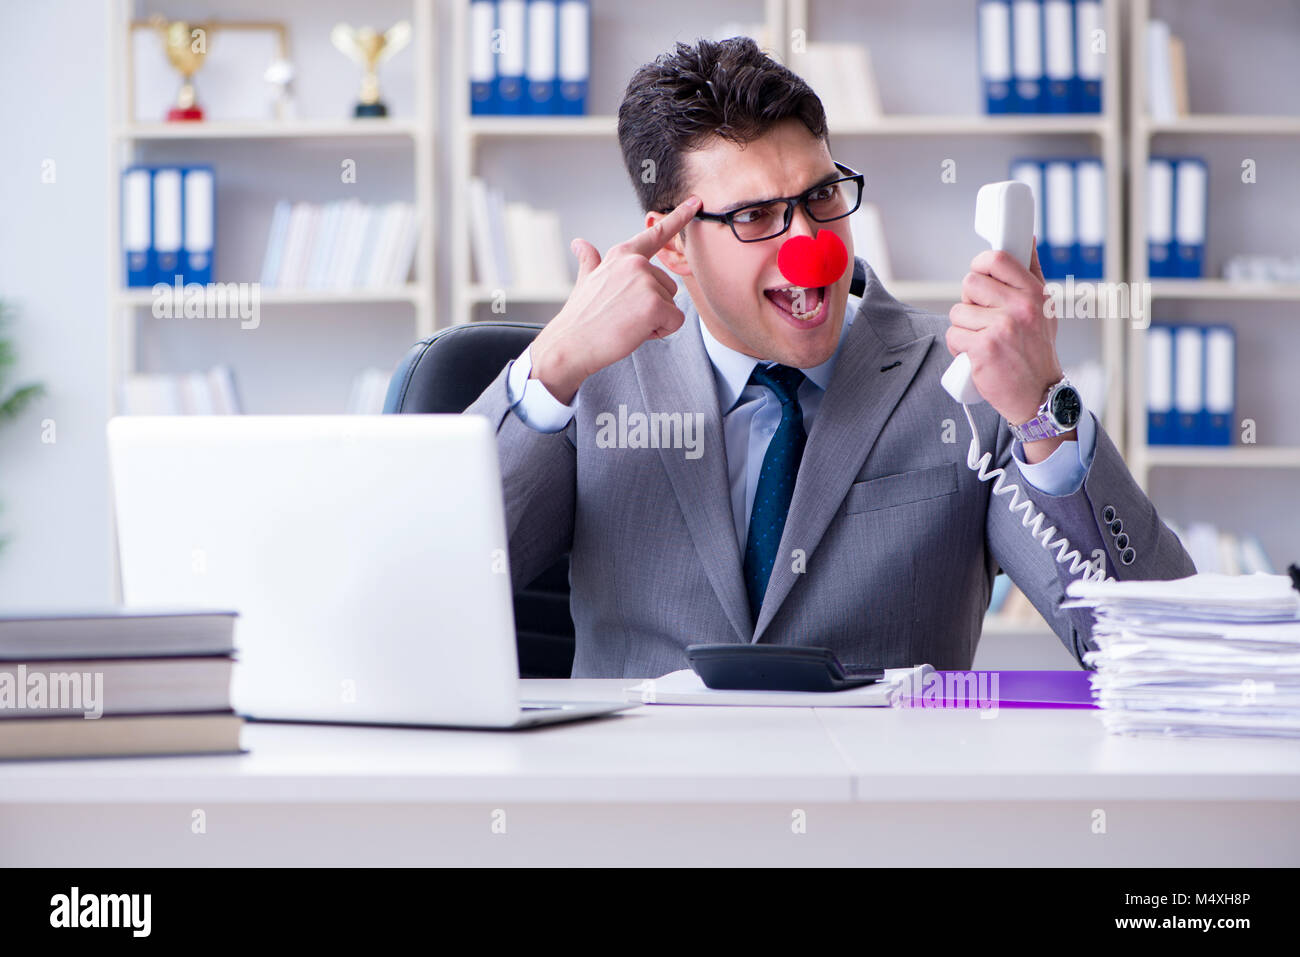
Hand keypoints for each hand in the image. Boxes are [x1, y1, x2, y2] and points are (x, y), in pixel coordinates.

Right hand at [529, 195, 701, 403]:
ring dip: (655, 320)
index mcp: (622, 255)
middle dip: (652, 306)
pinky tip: (635, 332)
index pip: (656, 234)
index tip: (697, 201)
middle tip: (623, 315)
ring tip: (626, 323)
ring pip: (672, 305)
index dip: (679, 217)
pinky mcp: (654, 305)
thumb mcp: (586, 280)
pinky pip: (674, 322)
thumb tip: (579, 244)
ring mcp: (645, 282)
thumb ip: (590, 260)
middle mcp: (636, 263)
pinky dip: (660, 332)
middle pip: (668, 286)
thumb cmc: (581, 317)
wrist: (570, 344)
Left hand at [945, 241, 1065, 429]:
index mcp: (1034, 293)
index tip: (980, 275)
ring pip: (957, 312)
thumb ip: (1032, 273)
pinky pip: (953, 335)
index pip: (997, 258)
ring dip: (963, 327)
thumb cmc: (1037, 350)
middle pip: (970, 283)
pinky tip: (975, 355)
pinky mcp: (983, 349)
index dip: (980, 265)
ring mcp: (1001, 328)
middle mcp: (1020, 308)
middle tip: (982, 318)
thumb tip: (1028, 237)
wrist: (1038, 394)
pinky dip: (959, 347)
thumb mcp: (1045, 308)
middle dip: (969, 301)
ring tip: (981, 340)